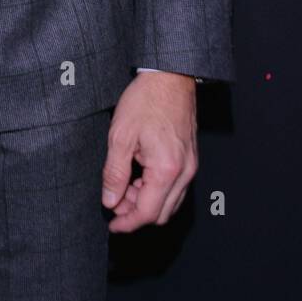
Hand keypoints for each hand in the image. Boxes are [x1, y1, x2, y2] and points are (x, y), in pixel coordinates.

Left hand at [101, 71, 197, 230]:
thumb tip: (110, 201)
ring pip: (170, 202)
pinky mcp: (191, 159)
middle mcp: (184, 173)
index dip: (127, 223)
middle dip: (136, 213)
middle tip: (114, 200)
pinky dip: (157, 189)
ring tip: (124, 185)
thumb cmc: (145, 100)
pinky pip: (176, 187)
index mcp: (167, 170)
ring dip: (147, 201)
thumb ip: (114, 173)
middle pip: (162, 213)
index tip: (112, 224)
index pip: (148, 213)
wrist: (170, 76)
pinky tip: (140, 175)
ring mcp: (191, 166)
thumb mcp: (120, 136)